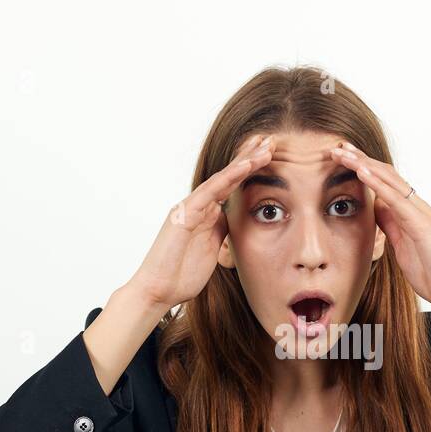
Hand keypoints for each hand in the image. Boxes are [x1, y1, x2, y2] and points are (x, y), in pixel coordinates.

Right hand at [128, 132, 273, 311]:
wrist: (158, 291)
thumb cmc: (181, 276)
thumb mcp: (212, 252)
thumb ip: (222, 233)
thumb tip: (237, 223)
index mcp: (206, 214)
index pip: (233, 187)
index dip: (251, 171)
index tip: (271, 157)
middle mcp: (198, 206)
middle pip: (229, 176)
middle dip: (250, 157)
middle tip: (272, 140)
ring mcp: (190, 208)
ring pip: (222, 178)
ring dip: (244, 161)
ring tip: (265, 147)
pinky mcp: (184, 214)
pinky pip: (210, 191)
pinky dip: (229, 177)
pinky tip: (246, 165)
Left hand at [330, 142, 430, 313]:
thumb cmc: (429, 271)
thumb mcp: (400, 243)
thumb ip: (390, 223)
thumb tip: (376, 206)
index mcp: (411, 210)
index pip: (385, 181)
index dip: (363, 168)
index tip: (342, 158)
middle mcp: (416, 205)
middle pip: (385, 173)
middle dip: (360, 159)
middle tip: (337, 147)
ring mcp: (420, 212)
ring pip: (389, 179)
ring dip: (363, 164)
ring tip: (343, 153)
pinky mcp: (421, 223)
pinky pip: (396, 198)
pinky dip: (377, 183)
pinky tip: (360, 172)